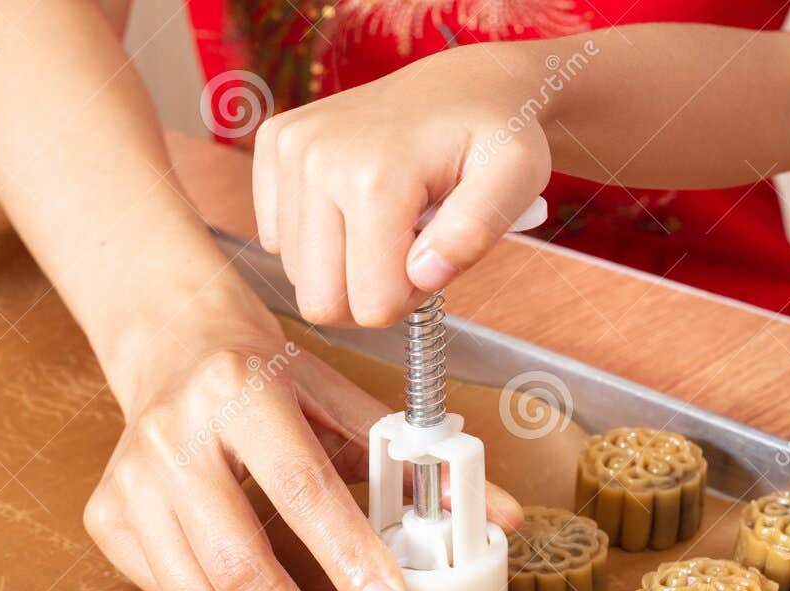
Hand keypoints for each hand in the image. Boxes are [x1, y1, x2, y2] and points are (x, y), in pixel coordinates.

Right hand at [86, 299, 520, 590]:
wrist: (173, 351)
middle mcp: (173, 433)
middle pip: (237, 561)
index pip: (302, 487)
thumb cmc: (268, 381)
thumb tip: (504, 519)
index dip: (349, 556)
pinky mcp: (105, 516)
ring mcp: (130, 479)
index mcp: (240, 388)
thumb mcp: (339, 399)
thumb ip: (413, 460)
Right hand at [252, 43, 551, 326]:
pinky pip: (276, 238)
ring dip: (345, 265)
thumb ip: (476, 231)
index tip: (434, 257)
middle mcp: (317, 158)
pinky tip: (354, 205)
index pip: (372, 305)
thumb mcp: (516, 178)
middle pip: (321, 300)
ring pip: (297, 275)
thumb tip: (424, 275)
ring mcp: (289, 149)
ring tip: (387, 220)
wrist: (461, 84)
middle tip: (409, 248)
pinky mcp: (273, 145)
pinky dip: (318, 239)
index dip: (410, 298)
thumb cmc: (494, 135)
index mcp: (374, 174)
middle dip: (371, 292)